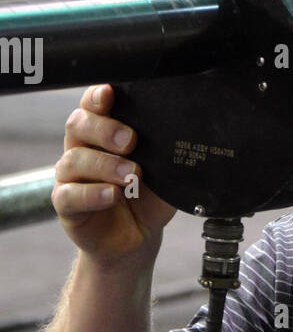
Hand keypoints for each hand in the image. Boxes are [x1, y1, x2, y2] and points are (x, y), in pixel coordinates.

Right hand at [52, 84, 176, 269]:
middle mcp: (82, 150)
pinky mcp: (66, 205)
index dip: (97, 97)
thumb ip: (167, 153)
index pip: (92, 106)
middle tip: (132, 141)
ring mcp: (70, 178)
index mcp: (102, 134)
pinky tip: (112, 195)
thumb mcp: (163, 173)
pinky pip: (68, 195)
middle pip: (78, 125)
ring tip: (132, 175)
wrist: (137, 238)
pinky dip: (92, 193)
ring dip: (105, 165)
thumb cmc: (146, 198)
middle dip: (105, 129)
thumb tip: (188, 134)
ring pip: (74, 160)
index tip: (110, 93)